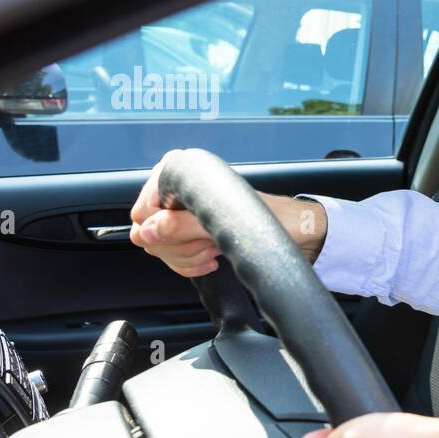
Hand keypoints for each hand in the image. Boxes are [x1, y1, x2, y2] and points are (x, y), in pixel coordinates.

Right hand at [129, 149, 327, 276]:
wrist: (297, 233)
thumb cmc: (271, 218)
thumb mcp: (221, 222)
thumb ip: (179, 225)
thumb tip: (147, 233)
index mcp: (177, 174)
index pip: (141, 212)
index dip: (161, 230)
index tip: (189, 234)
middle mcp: (176, 191)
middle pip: (147, 233)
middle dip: (178, 245)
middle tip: (208, 242)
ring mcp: (182, 214)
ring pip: (160, 248)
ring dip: (188, 255)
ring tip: (214, 247)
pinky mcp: (192, 234)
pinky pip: (173, 256)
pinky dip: (191, 263)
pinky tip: (213, 257)